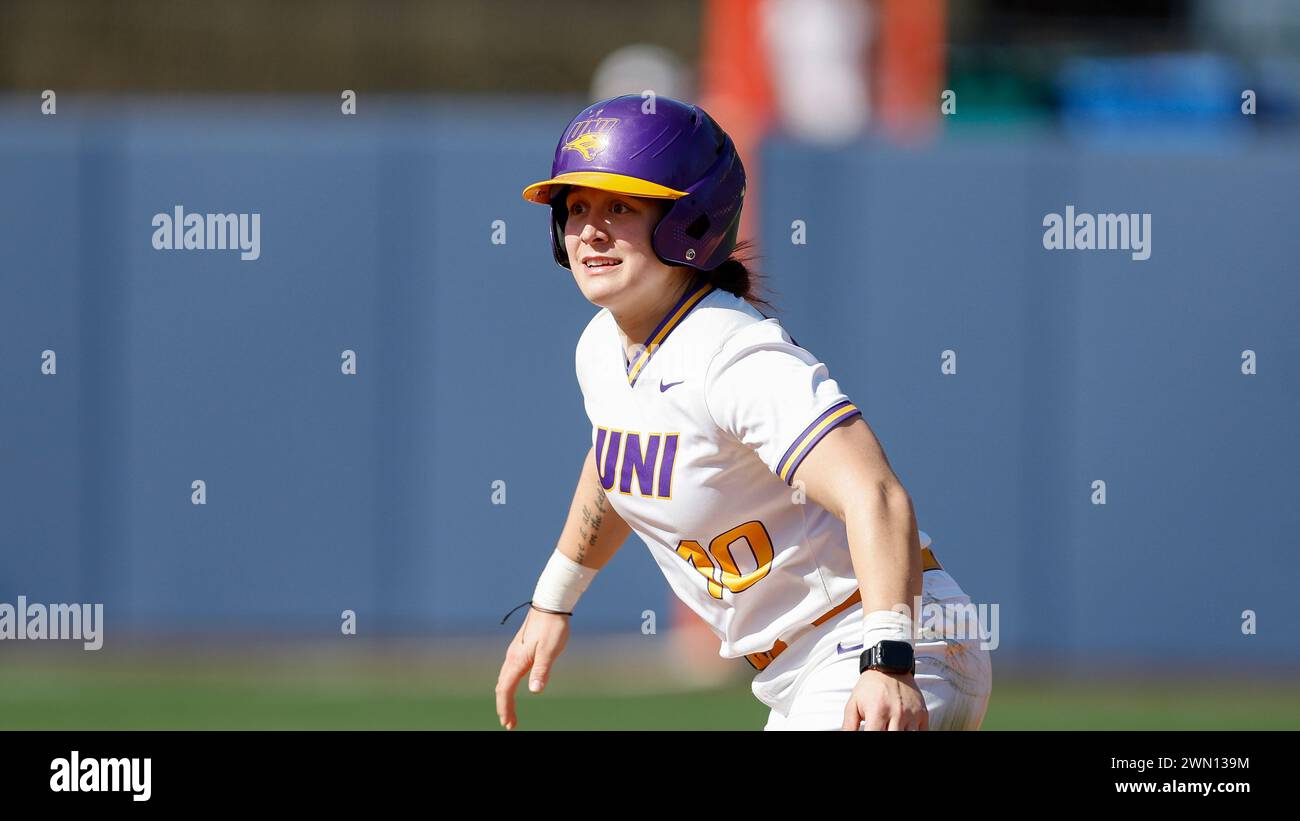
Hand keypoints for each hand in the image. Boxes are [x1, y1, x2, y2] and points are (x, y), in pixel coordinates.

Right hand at [495, 607, 569, 729]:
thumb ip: (542, 671)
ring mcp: (514, 652)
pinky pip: (509, 671)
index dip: (505, 708)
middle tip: (509, 723)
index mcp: (516, 660)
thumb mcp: (549, 651)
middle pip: (502, 687)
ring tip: (509, 710)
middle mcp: (511, 657)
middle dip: (504, 706)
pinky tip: (513, 686)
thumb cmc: (552, 627)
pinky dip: (508, 685)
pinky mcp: (520, 648)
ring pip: (504, 679)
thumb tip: (534, 691)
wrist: (550, 604)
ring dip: (505, 696)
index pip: (505, 690)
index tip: (508, 724)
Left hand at [841, 669, 928, 730]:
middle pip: (892, 737)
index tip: (869, 732)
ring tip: (890, 728)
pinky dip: (914, 733)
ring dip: (899, 735)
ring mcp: (912, 714)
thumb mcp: (854, 703)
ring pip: (909, 736)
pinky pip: (922, 732)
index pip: (874, 736)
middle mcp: (897, 714)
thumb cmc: (869, 687)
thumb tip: (844, 736)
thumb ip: (849, 725)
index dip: (869, 738)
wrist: (890, 666)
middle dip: (885, 736)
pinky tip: (903, 729)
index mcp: (877, 711)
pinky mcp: (923, 714)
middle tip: (881, 729)